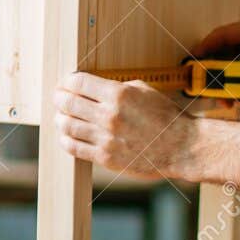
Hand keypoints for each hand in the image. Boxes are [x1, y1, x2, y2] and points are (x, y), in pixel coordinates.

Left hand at [52, 73, 195, 178]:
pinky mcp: (105, 158)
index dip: (68, 81)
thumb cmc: (166, 118)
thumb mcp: (144, 91)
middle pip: (68, 103)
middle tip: (58, 98)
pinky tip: (66, 135)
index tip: (66, 83)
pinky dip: (65, 139)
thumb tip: (95, 88)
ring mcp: (106, 138)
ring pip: (67, 125)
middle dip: (59, 98)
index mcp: (118, 95)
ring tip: (59, 117)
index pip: (78, 83)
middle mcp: (109, 115)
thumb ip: (118, 87)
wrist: (181, 147)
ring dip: (59, 118)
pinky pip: (74, 147)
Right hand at [193, 15, 239, 92]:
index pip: (222, 35)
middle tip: (211, 93)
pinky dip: (238, 89)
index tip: (192, 65)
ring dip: (226, 86)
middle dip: (214, 75)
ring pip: (228, 67)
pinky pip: (238, 76)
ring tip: (232, 104)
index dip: (204, 48)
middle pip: (221, 53)